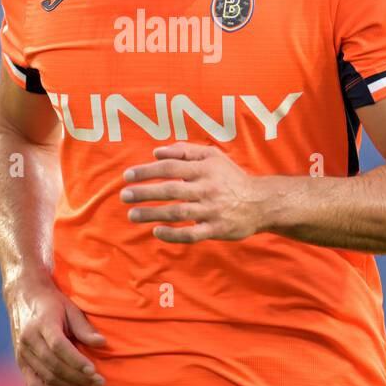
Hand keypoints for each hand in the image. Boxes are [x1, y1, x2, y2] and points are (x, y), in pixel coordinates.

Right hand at [4, 277, 106, 385]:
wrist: (24, 297)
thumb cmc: (52, 303)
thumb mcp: (70, 309)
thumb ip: (84, 328)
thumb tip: (102, 343)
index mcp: (42, 323)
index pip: (58, 346)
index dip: (76, 361)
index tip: (93, 371)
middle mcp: (28, 339)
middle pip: (53, 365)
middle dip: (78, 378)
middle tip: (99, 382)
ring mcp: (22, 353)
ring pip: (45, 377)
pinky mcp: (20, 363)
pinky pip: (33, 385)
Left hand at [120, 142, 266, 243]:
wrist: (261, 202)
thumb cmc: (230, 177)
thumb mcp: (212, 156)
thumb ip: (185, 151)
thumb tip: (156, 152)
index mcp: (205, 168)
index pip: (171, 167)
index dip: (147, 171)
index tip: (128, 176)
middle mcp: (208, 188)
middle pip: (171, 189)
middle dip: (145, 192)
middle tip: (124, 195)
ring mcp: (212, 210)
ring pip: (178, 212)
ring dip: (152, 213)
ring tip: (132, 214)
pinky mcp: (216, 229)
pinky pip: (191, 234)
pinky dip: (173, 234)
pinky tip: (156, 232)